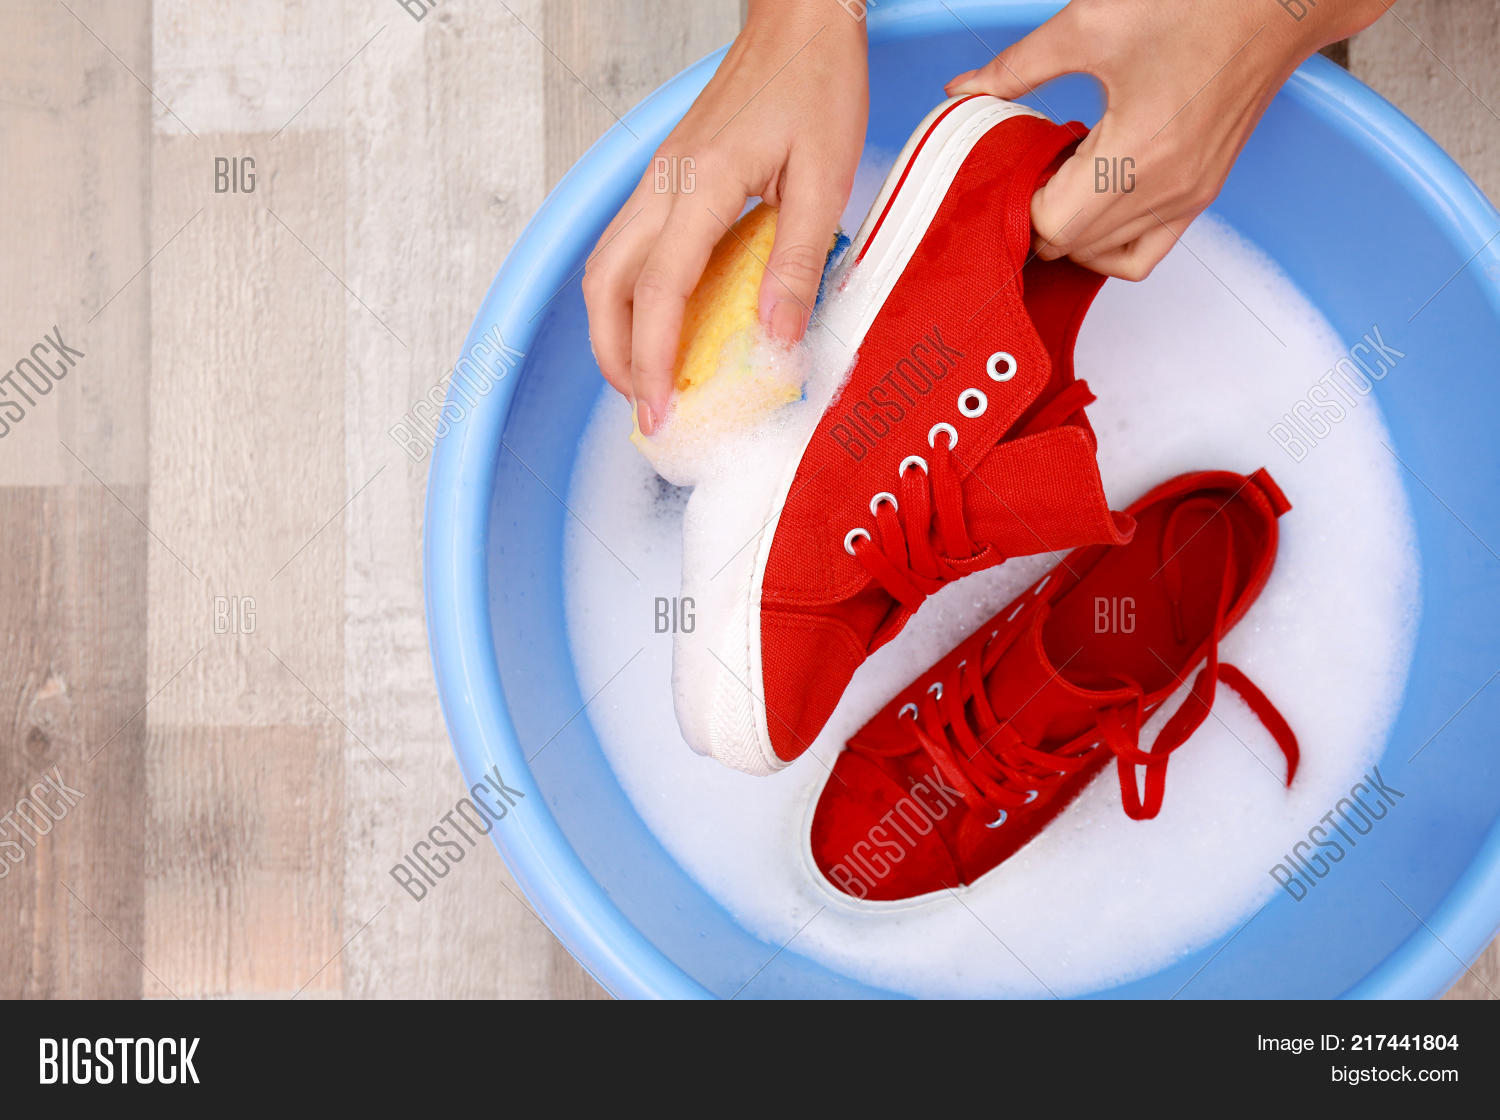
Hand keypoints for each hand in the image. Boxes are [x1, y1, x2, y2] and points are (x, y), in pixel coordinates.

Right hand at [583, 0, 867, 433]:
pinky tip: (661, 322)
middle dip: (615, 357)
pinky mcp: (664, 177)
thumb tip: (775, 338)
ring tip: (648, 377)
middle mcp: (663, 182)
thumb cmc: (816, 84)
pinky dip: (630, 298)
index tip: (659, 413)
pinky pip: (626, 247)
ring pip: (604, 267)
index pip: (659, 290)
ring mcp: (656, 178)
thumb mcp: (824, 176)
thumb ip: (797, 261)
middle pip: (604, 285)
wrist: (799, 21)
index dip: (653, 361)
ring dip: (614, 330)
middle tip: (648, 408)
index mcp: (702, 183)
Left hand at [946, 0, 1388, 279]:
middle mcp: (1168, 191)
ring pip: (1105, 257)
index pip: (1052, 224)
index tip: (1008, 165)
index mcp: (1138, 154)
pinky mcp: (1202, 196)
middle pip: (1072, 247)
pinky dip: (1109, 244)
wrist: (1277, 0)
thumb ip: (1018, 68)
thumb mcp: (1088, 24)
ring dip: (1070, 231)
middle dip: (1037, 216)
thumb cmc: (1197, 2)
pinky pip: (1143, 253)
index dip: (1018, 201)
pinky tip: (1092, 201)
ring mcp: (1189, 199)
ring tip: (1061, 177)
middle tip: (1027, 168)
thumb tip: (964, 90)